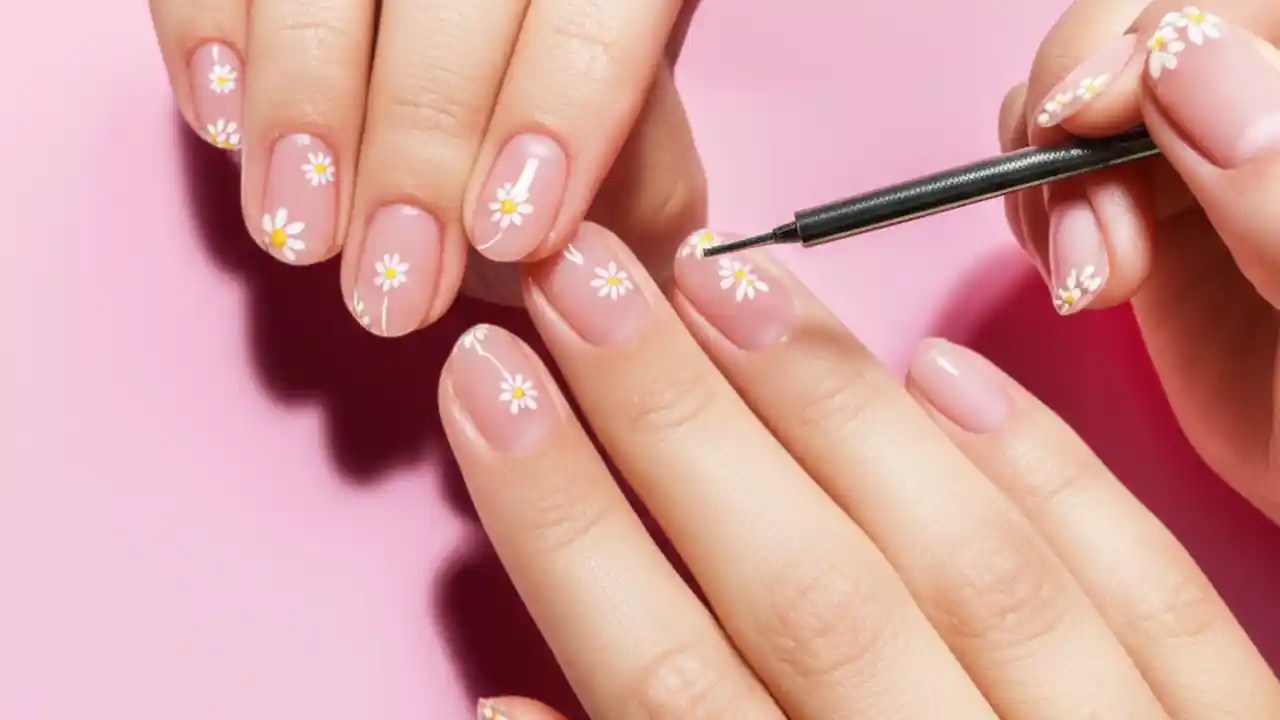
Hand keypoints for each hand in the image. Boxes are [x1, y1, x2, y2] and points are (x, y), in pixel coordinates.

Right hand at [148, 0, 705, 330]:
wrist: (488, 61)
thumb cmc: (571, 114)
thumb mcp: (641, 162)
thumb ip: (631, 191)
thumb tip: (573, 251)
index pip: (596, 13)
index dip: (555, 114)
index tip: (513, 236)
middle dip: (417, 145)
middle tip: (393, 277)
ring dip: (303, 100)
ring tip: (296, 231)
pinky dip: (210, 28)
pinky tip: (220, 123)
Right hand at [438, 226, 1277, 717]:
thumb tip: (504, 705)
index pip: (668, 681)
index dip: (566, 523)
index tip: (491, 388)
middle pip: (807, 593)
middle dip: (675, 420)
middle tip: (583, 281)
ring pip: (968, 564)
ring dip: (836, 410)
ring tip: (729, 281)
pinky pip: (1154, 596)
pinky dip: (1050, 473)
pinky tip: (945, 369)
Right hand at [1004, 2, 1279, 520]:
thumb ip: (1278, 186)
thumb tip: (1182, 61)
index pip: (1232, 6)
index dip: (1147, 37)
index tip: (1087, 115)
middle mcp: (1260, 106)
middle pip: (1137, 33)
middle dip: (1079, 118)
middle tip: (1090, 232)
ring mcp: (1200, 148)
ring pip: (1080, 87)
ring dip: (1048, 173)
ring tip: (1087, 279)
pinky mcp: (1144, 199)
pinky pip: (1056, 156)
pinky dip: (1036, 205)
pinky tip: (1073, 274)